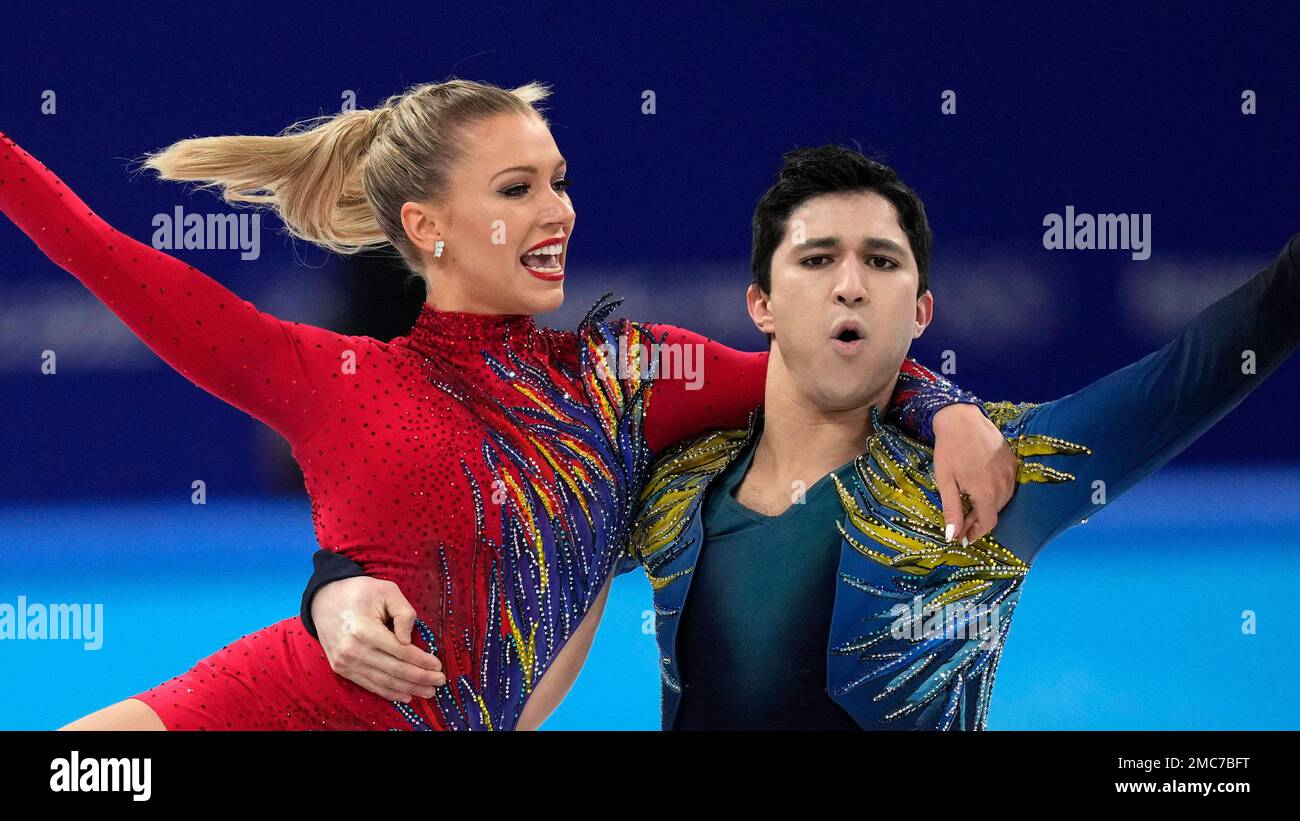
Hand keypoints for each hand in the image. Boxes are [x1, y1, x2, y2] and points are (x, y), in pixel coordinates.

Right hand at [311, 576, 446, 701]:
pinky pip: (369, 684)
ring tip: (428, 691)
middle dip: (420, 678)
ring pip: (383, 682)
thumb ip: (404, 613)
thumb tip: (409, 640)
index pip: (401, 652)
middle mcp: (353, 650)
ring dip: (408, 689)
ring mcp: (345, 662)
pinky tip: (405, 695)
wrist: (324, 599)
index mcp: (365, 630)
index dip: (422, 661)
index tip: (438, 666)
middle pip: (395, 671)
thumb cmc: (360, 592)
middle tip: (439, 682)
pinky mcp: (341, 668)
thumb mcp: (387, 590)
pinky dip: (389, 692)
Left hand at [931, 403, 1017, 545]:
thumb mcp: (946, 481)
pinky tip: (980, 490)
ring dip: (986, 508)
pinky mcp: (1012, 461)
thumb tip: (952, 535)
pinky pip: (1006, 485)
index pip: (988, 523)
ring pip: (1002, 500)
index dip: (976, 534)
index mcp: (987, 491)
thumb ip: (952, 510)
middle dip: (977, 522)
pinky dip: (994, 493)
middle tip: (961, 525)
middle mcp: (1004, 484)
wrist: (961, 418)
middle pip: (994, 512)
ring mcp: (1011, 472)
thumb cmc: (949, 449)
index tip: (964, 539)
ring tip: (968, 509)